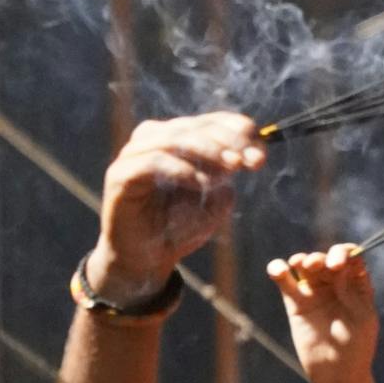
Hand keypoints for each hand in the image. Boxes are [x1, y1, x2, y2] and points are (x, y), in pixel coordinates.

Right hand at [96, 112, 262, 300]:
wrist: (146, 260)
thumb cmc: (179, 228)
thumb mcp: (216, 201)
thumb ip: (229, 177)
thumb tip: (248, 156)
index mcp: (178, 139)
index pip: (212, 122)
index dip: (239, 133)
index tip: (261, 156)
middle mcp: (154, 140)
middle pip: (194, 127)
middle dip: (227, 142)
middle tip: (247, 162)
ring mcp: (134, 155)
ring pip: (174, 139)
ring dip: (206, 152)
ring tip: (229, 170)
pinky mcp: (121, 175)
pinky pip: (153, 162)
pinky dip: (181, 170)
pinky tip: (202, 184)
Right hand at [267, 244, 379, 382]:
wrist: (337, 375)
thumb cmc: (357, 347)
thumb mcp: (362, 317)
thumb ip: (351, 291)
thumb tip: (338, 266)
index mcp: (357, 285)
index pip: (350, 258)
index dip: (343, 254)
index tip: (338, 264)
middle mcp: (335, 284)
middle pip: (326, 258)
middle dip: (322, 257)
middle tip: (320, 266)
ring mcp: (315, 292)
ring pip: (305, 266)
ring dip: (302, 259)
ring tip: (299, 264)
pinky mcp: (295, 303)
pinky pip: (285, 281)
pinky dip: (279, 271)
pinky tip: (277, 269)